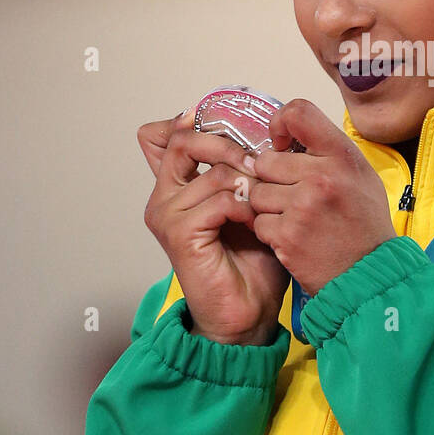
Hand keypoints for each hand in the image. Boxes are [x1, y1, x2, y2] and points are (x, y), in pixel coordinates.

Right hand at [139, 111, 289, 344]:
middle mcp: (164, 196)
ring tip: (265, 208)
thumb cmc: (254, 261)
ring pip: (214, 173)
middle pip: (182, 139)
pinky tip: (256, 225)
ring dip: (251, 186)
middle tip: (257, 164)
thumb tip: (269, 132)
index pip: (166, 135)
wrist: (249, 313)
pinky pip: (220, 200)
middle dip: (227, 144)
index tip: (233, 126)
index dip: (193, 121)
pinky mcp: (178, 233)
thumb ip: (248, 170)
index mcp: (177, 187)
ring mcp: (167, 214)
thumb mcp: (254, 204)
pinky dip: (247, 208)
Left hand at [242, 99, 395, 295]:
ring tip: (295, 217)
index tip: (279, 143)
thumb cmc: (363, 223)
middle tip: (292, 194)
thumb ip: (326, 151)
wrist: (371, 274)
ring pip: (257, 192)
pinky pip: (258, 221)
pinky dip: (270, 231)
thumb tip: (285, 136)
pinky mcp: (287, 236)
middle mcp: (322, 177)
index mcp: (342, 155)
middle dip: (272, 178)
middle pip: (266, 160)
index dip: (279, 123)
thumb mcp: (359, 175)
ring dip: (269, 206)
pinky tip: (292, 236)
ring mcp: (302, 207)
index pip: (297, 112)